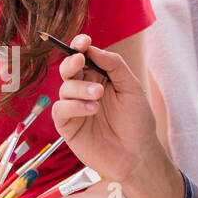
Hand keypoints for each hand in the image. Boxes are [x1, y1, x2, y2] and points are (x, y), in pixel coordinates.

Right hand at [50, 33, 161, 185]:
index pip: (83, 57)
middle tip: (81, 60)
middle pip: (68, 69)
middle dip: (72, 62)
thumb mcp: (132, 88)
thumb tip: (94, 49)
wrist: (137, 155)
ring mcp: (74, 108)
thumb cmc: (137, 122)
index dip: (79, 46)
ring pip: (65, 88)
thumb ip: (115, 65)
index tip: (83, 41)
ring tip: (99, 94)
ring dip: (80, 87)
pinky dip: (74, 106)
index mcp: (99, 77)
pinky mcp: (67, 126)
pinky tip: (92, 109)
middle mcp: (83, 90)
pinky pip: (60, 109)